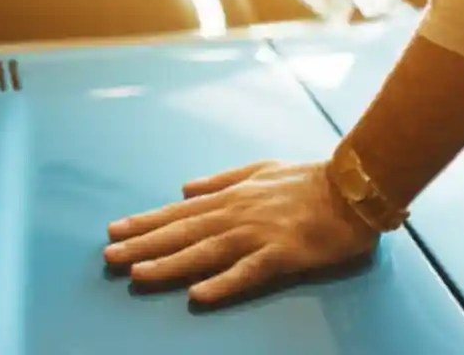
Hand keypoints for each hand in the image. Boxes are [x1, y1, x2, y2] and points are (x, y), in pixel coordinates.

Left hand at [104, 160, 378, 304]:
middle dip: (143, 244)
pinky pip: (248, 271)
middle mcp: (238, 214)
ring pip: (205, 251)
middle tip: (109, 257)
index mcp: (232, 196)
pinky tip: (198, 294)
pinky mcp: (283, 254)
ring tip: (138, 275)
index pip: (179, 212)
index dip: (144, 223)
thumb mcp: (261, 169)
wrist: (354, 187)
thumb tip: (184, 187)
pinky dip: (222, 283)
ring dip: (170, 263)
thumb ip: (222, 178)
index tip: (113, 231)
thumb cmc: (309, 179)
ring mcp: (259, 234)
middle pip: (183, 232)